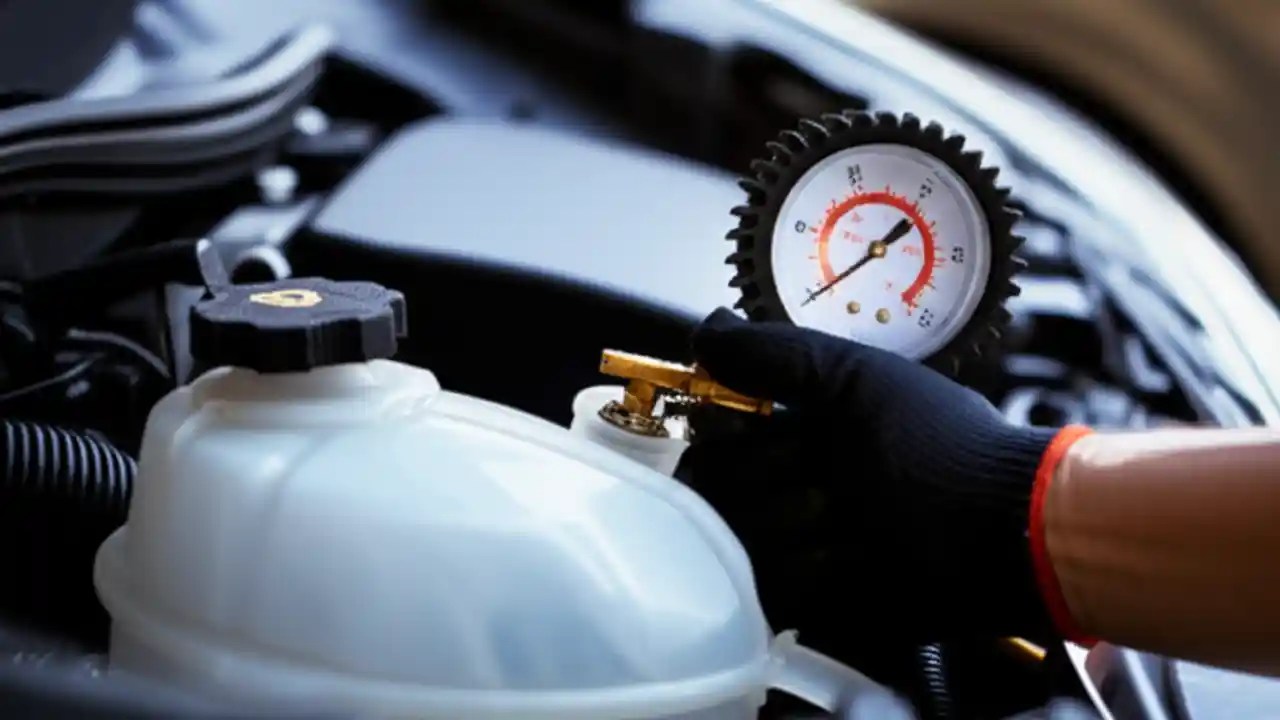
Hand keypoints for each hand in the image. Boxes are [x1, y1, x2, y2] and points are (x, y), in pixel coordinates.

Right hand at [677, 308, 1060, 641]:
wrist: (1002, 535)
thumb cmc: (939, 449)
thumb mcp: (858, 381)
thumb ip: (778, 354)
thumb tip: (706, 329)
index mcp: (800, 427)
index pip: (715, 431)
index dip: (729, 432)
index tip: (757, 431)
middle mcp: (791, 483)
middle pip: (717, 488)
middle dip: (769, 484)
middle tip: (828, 483)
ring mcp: (797, 545)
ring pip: (736, 541)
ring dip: (793, 531)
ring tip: (852, 525)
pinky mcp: (809, 603)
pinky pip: (764, 592)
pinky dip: (805, 577)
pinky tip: (850, 563)